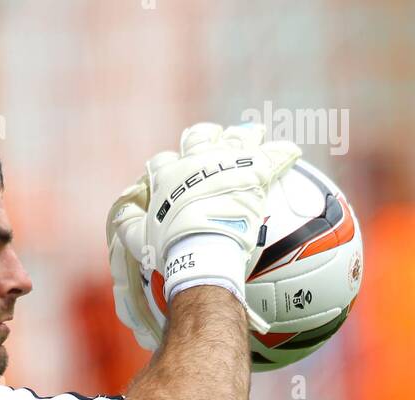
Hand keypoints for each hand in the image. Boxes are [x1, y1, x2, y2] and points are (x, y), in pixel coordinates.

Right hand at [107, 122, 301, 343]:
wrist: (201, 250)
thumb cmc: (169, 248)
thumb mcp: (138, 240)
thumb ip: (127, 223)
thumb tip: (122, 212)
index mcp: (168, 175)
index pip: (164, 161)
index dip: (167, 165)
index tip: (171, 171)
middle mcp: (197, 162)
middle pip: (200, 138)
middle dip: (204, 138)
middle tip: (213, 143)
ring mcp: (226, 164)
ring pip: (236, 139)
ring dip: (244, 137)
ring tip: (254, 135)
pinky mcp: (252, 172)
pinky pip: (273, 157)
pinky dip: (282, 153)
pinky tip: (292, 151)